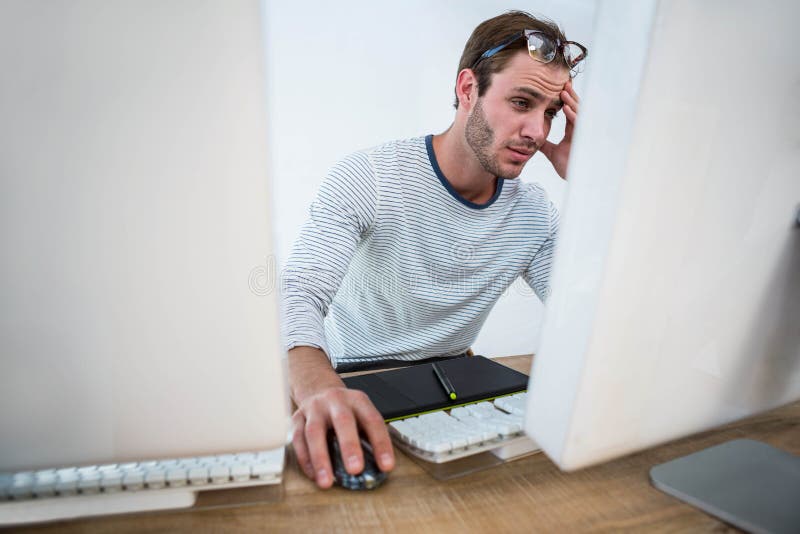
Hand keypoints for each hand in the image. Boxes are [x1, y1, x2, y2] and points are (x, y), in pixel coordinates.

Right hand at [288, 347, 394, 488]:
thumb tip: (378, 467)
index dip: (381, 443)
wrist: (318, 389)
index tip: (386, 465)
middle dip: (349, 446)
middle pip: (343, 421)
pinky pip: (298, 440)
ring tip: (327, 481)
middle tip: (355, 469)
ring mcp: (314, 408)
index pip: (373, 420)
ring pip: (314, 432)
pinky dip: (305, 459)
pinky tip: (313, 475)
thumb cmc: (345, 409)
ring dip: (320, 458)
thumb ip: (368, 436)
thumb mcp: (361, 413)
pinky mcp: (297, 418)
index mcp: (357, 400)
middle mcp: (336, 400)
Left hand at [540, 79, 579, 179]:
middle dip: (571, 95)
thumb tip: (534, 140)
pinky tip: (565, 108)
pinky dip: (573, 115)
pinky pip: (579, 124)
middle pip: (577, 108)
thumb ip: (546, 145)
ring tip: (563, 91)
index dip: (565, 101)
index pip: (569, 111)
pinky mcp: (585, 139)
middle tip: (563, 83)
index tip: (559, 89)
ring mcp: (584, 133)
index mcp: (574, 131)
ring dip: (571, 102)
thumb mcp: (553, 153)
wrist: (578, 180)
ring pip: (579, 113)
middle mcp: (581, 130)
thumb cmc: (570, 167)